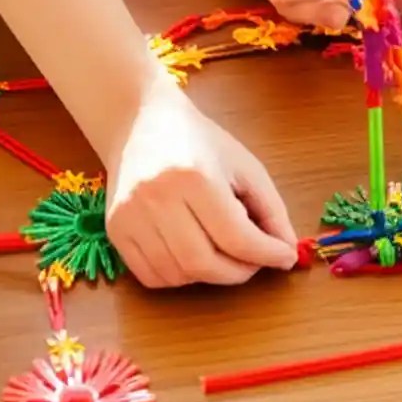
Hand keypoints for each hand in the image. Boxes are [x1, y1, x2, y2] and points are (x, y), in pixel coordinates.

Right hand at [105, 84, 297, 286]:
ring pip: (178, 275)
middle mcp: (157, 198)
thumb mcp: (246, 166)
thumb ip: (272, 210)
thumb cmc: (200, 143)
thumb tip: (287, 252)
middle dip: (239, 273)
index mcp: (195, 176)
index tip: (285, 258)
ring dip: (210, 277)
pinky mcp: (114, 230)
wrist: (140, 123)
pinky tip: (193, 257)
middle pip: (204, 263)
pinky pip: (151, 277)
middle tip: (254, 263)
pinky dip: (180, 278)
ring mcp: (130, 216)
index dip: (267, 255)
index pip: (236, 237)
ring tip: (224, 256)